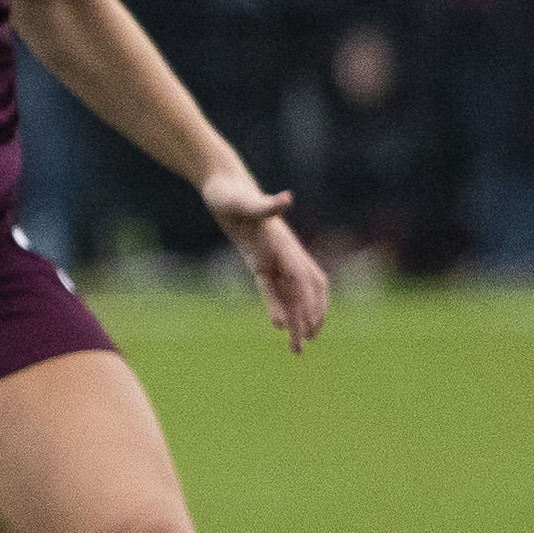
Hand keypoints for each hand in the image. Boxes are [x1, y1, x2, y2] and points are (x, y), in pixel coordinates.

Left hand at [203, 168, 328, 352]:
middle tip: (305, 344)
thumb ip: (264, 205)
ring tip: (296, 347)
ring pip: (291, 295)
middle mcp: (285, 254)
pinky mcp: (259, 260)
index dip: (308, 303)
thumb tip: (286, 199)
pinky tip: (280, 325)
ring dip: (296, 319)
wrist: (223, 185)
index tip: (310, 326)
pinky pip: (272, 289)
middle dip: (310, 317)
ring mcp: (274, 258)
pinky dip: (278, 306)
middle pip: (306, 291)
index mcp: (285, 244)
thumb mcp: (242, 201)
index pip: (304, 279)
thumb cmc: (231, 192)